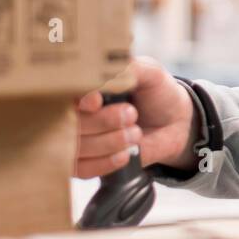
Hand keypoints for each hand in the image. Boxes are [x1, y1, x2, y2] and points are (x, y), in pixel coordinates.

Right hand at [73, 56, 199, 177]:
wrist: (175, 122)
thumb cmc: (157, 93)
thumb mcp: (148, 72)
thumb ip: (127, 68)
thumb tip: (101, 77)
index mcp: (84, 87)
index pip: (62, 95)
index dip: (76, 100)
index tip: (96, 102)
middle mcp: (76, 112)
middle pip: (68, 123)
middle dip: (102, 121)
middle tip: (131, 114)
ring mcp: (79, 138)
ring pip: (76, 147)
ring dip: (108, 142)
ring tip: (135, 133)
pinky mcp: (86, 162)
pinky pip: (82, 169)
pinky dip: (104, 163)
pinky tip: (125, 154)